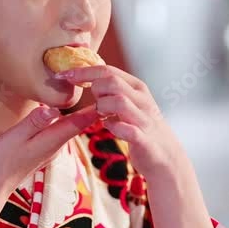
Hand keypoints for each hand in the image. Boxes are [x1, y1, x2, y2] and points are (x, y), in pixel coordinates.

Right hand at [0, 102, 98, 227]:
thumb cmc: (0, 161)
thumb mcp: (15, 136)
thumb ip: (34, 122)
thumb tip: (54, 109)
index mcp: (52, 139)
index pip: (80, 121)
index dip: (96, 108)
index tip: (110, 95)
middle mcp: (55, 145)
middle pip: (79, 124)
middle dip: (93, 109)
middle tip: (107, 92)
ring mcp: (48, 149)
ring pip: (69, 128)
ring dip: (80, 115)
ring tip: (93, 99)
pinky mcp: (40, 151)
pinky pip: (57, 133)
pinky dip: (65, 122)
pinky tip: (63, 115)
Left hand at [55, 65, 184, 177]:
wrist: (166, 157)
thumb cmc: (141, 128)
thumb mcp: (128, 104)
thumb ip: (112, 91)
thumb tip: (89, 77)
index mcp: (137, 88)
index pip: (107, 70)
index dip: (82, 71)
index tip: (62, 75)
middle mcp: (143, 100)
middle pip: (112, 81)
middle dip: (93, 88)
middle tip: (91, 102)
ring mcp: (145, 119)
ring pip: (119, 101)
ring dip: (102, 107)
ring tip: (101, 115)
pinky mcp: (145, 140)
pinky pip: (128, 130)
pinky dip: (114, 128)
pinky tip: (109, 128)